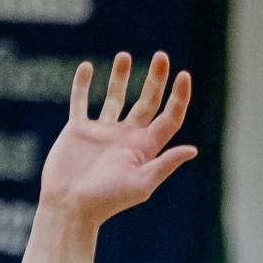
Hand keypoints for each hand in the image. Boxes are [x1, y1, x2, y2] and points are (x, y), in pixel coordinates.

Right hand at [40, 52, 197, 224]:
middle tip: (162, 56)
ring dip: (120, 76)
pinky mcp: (77, 131)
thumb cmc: (108, 200)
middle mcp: (126, 136)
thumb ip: (165, 164)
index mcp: (145, 147)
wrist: (70, 207)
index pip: (168, 117)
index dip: (179, 97)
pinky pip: (80, 102)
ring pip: (114, 97)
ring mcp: (102, 132)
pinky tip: (86, 67)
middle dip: (155, 79)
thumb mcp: (141, 183)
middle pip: (146, 101)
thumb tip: (192, 149)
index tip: (183, 75)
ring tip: (124, 55)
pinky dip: (82, 84)